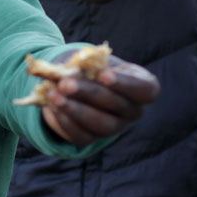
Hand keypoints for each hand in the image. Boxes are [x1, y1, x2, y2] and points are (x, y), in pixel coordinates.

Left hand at [41, 57, 159, 144]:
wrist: (78, 85)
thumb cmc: (92, 67)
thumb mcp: (91, 60)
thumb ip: (82, 63)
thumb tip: (61, 70)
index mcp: (141, 86)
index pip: (144, 90)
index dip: (125, 84)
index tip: (103, 74)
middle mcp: (133, 110)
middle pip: (118, 106)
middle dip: (89, 93)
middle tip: (66, 83)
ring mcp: (115, 127)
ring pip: (102, 125)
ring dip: (76, 110)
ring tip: (54, 96)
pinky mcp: (93, 137)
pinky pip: (83, 135)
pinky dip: (65, 120)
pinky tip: (52, 106)